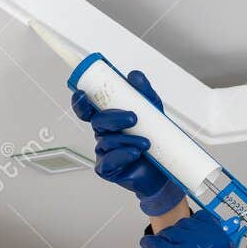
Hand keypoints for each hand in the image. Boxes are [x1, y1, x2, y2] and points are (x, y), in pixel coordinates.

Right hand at [72, 69, 185, 216]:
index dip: (81, 102)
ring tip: (146, 143)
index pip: (89, 108)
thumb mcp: (154, 112)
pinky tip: (134, 153)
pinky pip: (108, 161)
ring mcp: (104, 152)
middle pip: (98, 121)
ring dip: (127, 139)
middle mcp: (104, 133)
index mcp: (109, 118)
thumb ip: (144, 93)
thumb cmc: (155, 140)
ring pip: (107, 141)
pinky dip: (122, 155)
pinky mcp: (108, 169)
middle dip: (113, 118)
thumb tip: (134, 76)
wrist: (164, 171)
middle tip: (133, 118)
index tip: (82, 94)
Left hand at [139, 210, 246, 247]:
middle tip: (170, 245)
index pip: (200, 217)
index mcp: (222, 237)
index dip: (189, 225)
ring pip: (170, 233)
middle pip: (183, 224)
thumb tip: (199, 231)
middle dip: (175, 235)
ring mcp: (195, 247)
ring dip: (163, 241)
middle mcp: (210, 239)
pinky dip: (150, 244)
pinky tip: (147, 246)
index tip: (182, 232)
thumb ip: (215, 241)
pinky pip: (159, 244)